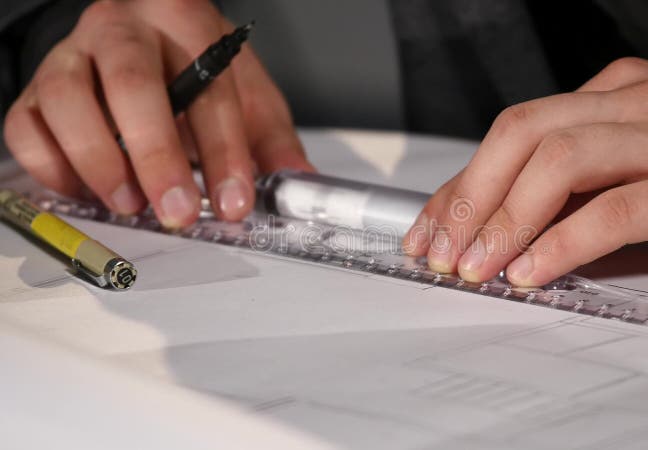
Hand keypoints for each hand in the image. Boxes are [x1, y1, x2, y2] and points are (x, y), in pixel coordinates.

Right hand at [4, 0, 311, 226]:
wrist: (142, 33)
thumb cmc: (196, 67)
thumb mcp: (247, 93)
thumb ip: (271, 139)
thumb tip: (299, 182)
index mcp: (184, 22)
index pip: (208, 90)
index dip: (224, 151)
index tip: (235, 202)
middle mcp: (122, 30)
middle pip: (133, 87)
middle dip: (159, 157)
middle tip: (179, 211)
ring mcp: (72, 57)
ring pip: (67, 101)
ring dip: (99, 162)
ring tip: (131, 204)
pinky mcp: (35, 89)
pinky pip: (25, 127)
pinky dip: (51, 168)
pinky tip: (87, 193)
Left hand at [404, 57, 647, 285]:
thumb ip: (598, 169)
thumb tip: (524, 217)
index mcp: (622, 91)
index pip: (517, 130)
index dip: (463, 182)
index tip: (431, 226)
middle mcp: (640, 102)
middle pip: (523, 135)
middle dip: (468, 196)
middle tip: (439, 250)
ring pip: (560, 164)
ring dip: (504, 220)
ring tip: (475, 266)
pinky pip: (618, 210)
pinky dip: (565, 243)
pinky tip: (535, 271)